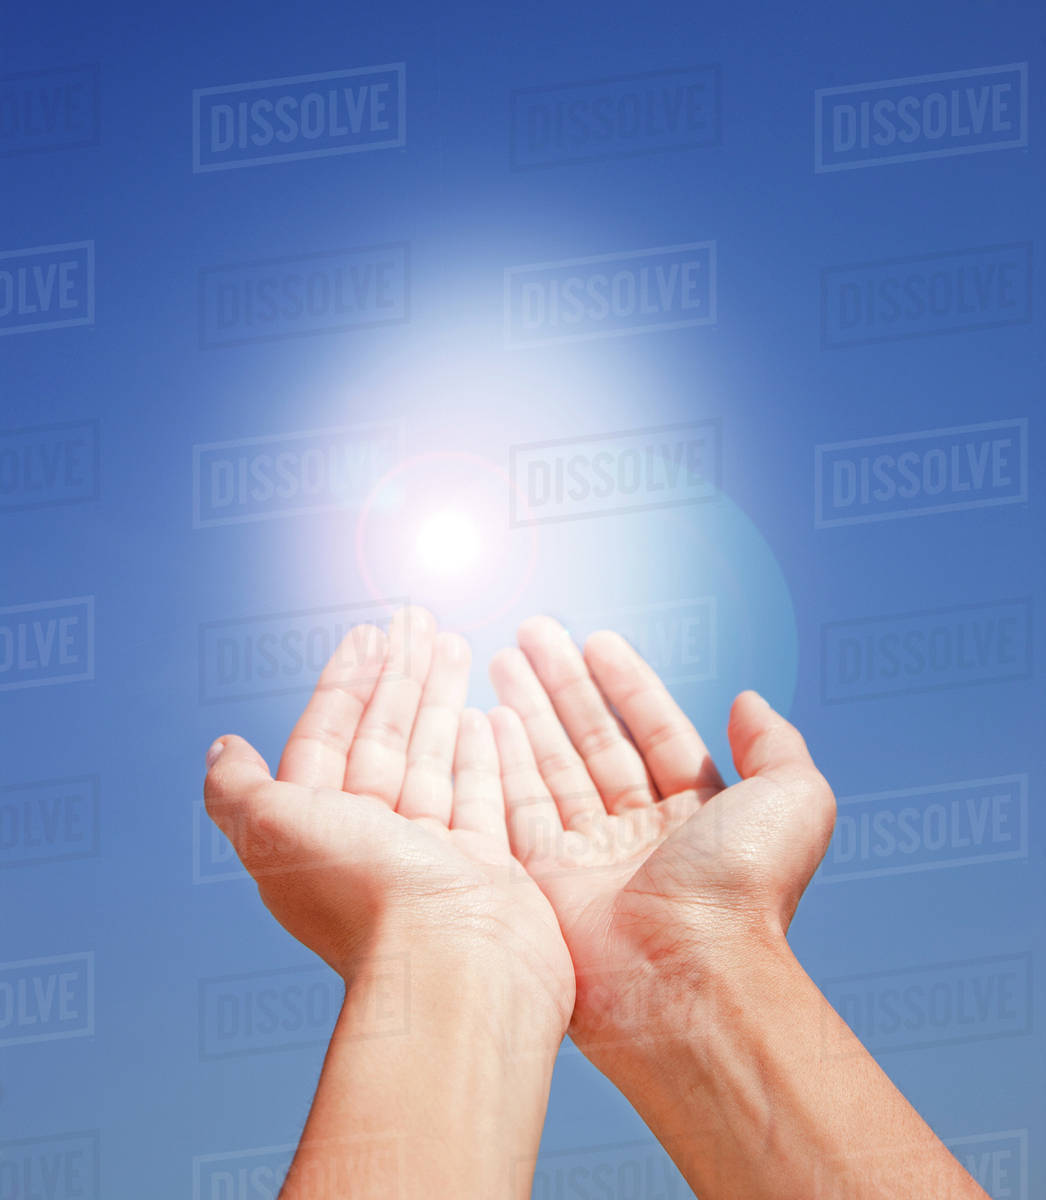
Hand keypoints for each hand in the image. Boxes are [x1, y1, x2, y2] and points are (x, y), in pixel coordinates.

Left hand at [204, 607, 573, 1043]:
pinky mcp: (483, 866)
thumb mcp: (274, 830)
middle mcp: (371, 840)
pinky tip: (483, 714)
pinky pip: (479, 794)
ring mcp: (430, 853)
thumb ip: (239, 789)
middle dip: (397, 676)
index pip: (329, 738)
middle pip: (384, 737)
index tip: (367, 634)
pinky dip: (479, 753)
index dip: (344, 684)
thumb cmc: (365, 898)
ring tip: (452, 643)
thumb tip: (219, 747)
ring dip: (439, 698)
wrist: (455, 972)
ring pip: (432, 757)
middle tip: (416, 618)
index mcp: (319, 830)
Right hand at [488, 616, 835, 1054]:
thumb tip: (747, 699)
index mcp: (698, 815)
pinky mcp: (544, 880)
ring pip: (551, 765)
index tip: (596, 640)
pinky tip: (483, 714)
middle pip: (593, 741)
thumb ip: (775, 744)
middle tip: (532, 632)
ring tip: (501, 655)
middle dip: (563, 684)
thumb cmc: (745, 888)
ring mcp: (590, 858)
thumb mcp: (793, 799)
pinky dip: (500, 760)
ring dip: (527, 709)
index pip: (653, 731)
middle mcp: (641, 833)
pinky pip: (517, 806)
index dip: (626, 684)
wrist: (688, 975)